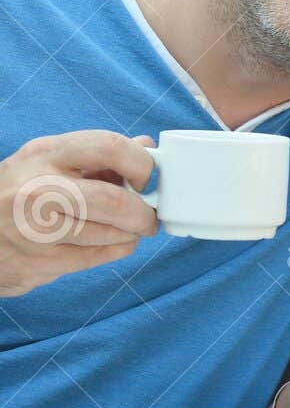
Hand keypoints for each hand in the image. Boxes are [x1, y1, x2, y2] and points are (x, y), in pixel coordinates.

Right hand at [0, 131, 159, 296]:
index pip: (109, 147)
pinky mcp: (38, 262)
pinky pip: (96, 258)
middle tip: (150, 216)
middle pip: (114, 201)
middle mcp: (37, 189)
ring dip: (132, 233)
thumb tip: (146, 145)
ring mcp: (35, 230)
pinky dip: (116, 250)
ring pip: (109, 234)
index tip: (148, 178)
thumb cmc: (21, 189)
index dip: (142, 163)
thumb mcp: (50, 160)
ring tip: (132, 229)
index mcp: (45, 154)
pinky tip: (115, 243)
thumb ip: (99, 155)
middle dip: (143, 212)